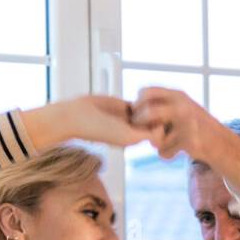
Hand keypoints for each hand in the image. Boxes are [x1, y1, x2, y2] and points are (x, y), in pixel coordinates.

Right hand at [22, 95, 151, 150]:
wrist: (78, 116)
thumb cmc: (99, 129)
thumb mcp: (126, 136)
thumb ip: (146, 135)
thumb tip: (161, 129)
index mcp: (136, 140)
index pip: (159, 134)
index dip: (159, 127)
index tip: (149, 123)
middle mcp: (134, 130)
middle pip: (157, 121)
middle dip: (154, 115)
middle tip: (142, 114)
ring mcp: (130, 117)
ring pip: (150, 110)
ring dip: (147, 106)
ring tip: (136, 108)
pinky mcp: (125, 105)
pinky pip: (141, 101)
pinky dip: (141, 99)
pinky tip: (133, 101)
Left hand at [128, 87, 224, 161]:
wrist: (223, 145)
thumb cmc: (198, 127)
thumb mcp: (183, 107)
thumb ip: (163, 106)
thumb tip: (133, 109)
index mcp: (178, 95)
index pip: (146, 91)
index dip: (137, 103)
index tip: (138, 113)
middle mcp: (182, 106)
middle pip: (147, 112)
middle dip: (140, 123)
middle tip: (145, 131)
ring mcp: (186, 124)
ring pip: (154, 136)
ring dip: (155, 143)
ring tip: (163, 144)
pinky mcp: (189, 142)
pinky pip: (164, 151)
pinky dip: (166, 154)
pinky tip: (174, 153)